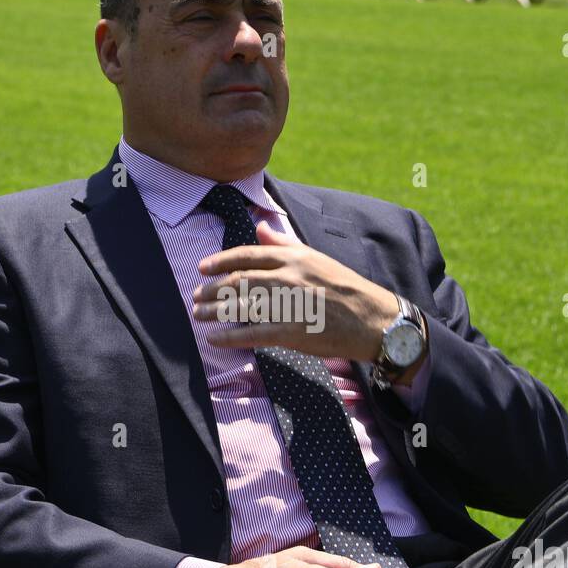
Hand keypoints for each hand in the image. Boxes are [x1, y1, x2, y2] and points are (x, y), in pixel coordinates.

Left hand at [191, 222, 397, 362]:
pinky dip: (230, 337)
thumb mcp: (316, 258)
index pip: (248, 255)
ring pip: (241, 306)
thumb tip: (260, 227)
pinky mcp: (293, 331)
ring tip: (198, 314)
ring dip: (214, 311)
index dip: (221, 261)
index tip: (202, 268)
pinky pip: (253, 334)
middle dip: (212, 289)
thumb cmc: (345, 289)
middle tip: (195, 296)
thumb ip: (284, 243)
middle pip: (239, 281)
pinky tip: (215, 339)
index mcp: (294, 257)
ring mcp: (290, 305)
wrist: (372, 319)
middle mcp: (289, 277)